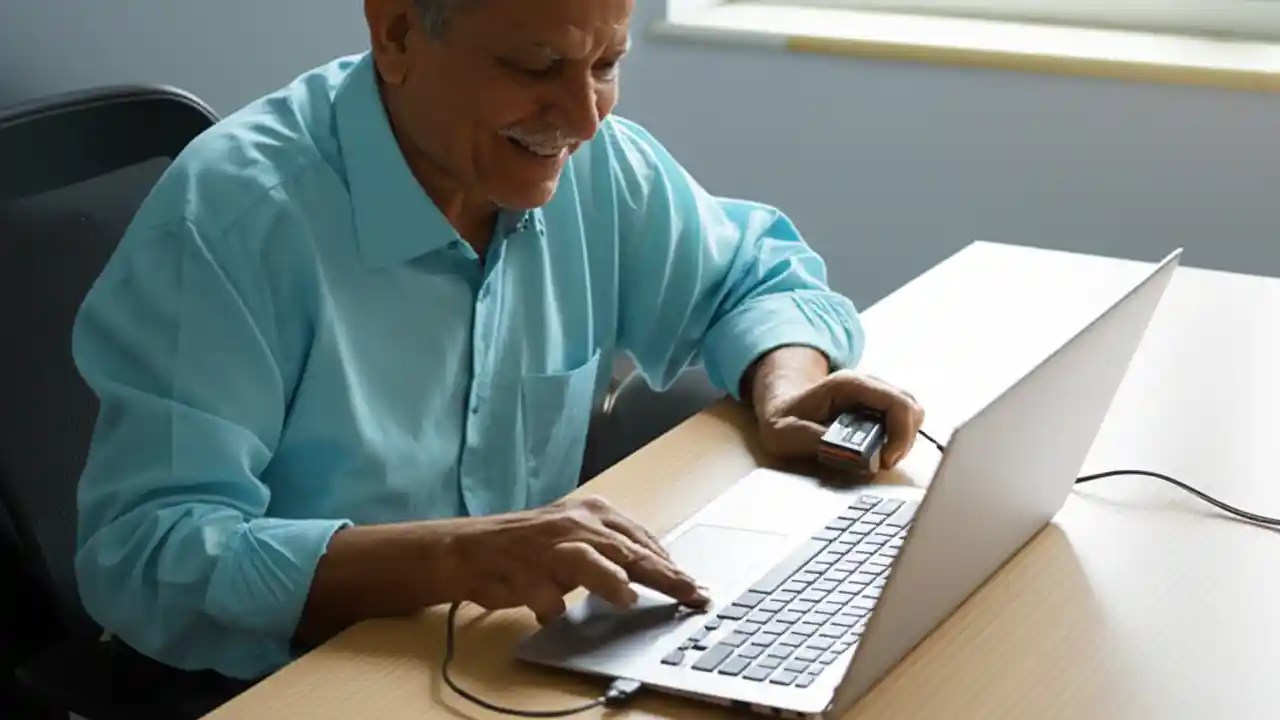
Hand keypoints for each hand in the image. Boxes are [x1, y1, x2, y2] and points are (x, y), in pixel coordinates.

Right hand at [449, 496, 708, 623]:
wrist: (472, 548)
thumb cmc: (533, 547)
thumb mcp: (580, 538)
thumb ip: (616, 552)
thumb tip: (663, 573)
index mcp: (594, 513)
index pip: (642, 541)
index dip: (671, 567)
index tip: (696, 587)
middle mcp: (573, 524)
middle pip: (626, 550)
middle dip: (661, 575)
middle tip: (689, 593)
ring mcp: (546, 546)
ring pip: (584, 558)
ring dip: (607, 578)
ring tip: (628, 596)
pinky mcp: (520, 569)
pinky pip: (541, 590)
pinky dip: (551, 603)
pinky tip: (557, 611)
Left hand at [756, 370, 925, 468]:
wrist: (781, 405)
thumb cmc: (783, 418)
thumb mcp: (784, 432)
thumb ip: (810, 439)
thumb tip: (842, 451)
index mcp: (849, 385)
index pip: (896, 403)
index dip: (900, 434)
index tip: (885, 460)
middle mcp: (867, 384)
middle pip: (910, 408)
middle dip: (903, 441)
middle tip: (882, 462)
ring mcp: (875, 394)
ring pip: (911, 414)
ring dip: (902, 441)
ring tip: (879, 458)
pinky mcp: (878, 407)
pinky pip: (903, 421)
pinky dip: (898, 439)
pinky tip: (878, 452)